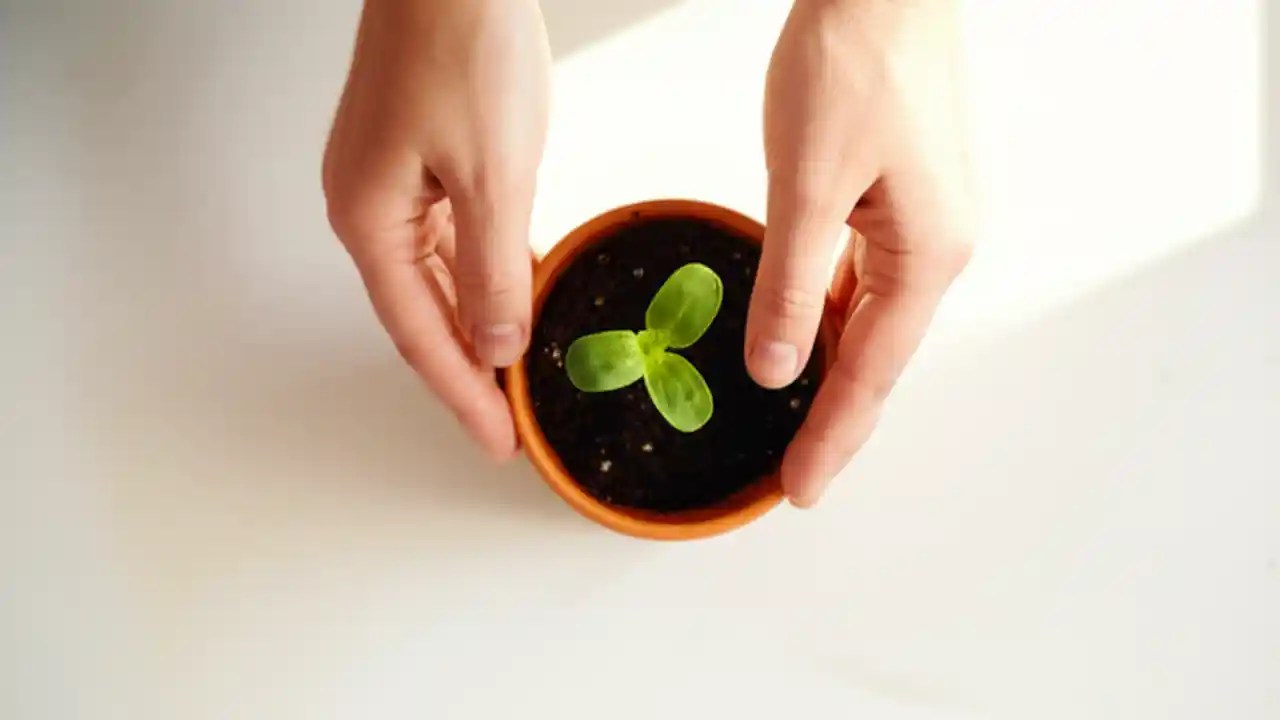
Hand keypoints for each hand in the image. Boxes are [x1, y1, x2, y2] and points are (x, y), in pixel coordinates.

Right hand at [323, 0, 549, 459]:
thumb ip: (496, 272)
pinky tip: (513, 291)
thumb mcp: (495, 177)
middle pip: (419, 314)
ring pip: (434, 278)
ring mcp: (387, 180)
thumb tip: (498, 343)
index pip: (420, 335)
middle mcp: (367, 207)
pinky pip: (447, 237)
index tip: (499, 440)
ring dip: (475, 324)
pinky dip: (480, 273)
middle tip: (509, 422)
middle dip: (468, 370)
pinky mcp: (414, 155)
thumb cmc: (464, 49)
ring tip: (514, 373)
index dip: (463, 394)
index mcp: (371, 220)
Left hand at [747, 0, 974, 505]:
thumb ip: (790, 286)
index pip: (868, 373)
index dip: (830, 436)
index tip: (799, 490)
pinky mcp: (907, 191)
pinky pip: (867, 275)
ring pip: (873, 318)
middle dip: (835, 417)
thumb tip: (778, 368)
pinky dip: (835, 314)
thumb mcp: (806, 186)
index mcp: (926, 255)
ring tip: (799, 424)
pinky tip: (812, 334)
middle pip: (878, 355)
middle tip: (797, 477)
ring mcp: (928, 218)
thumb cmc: (853, 64)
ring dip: (836, 369)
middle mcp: (940, 246)